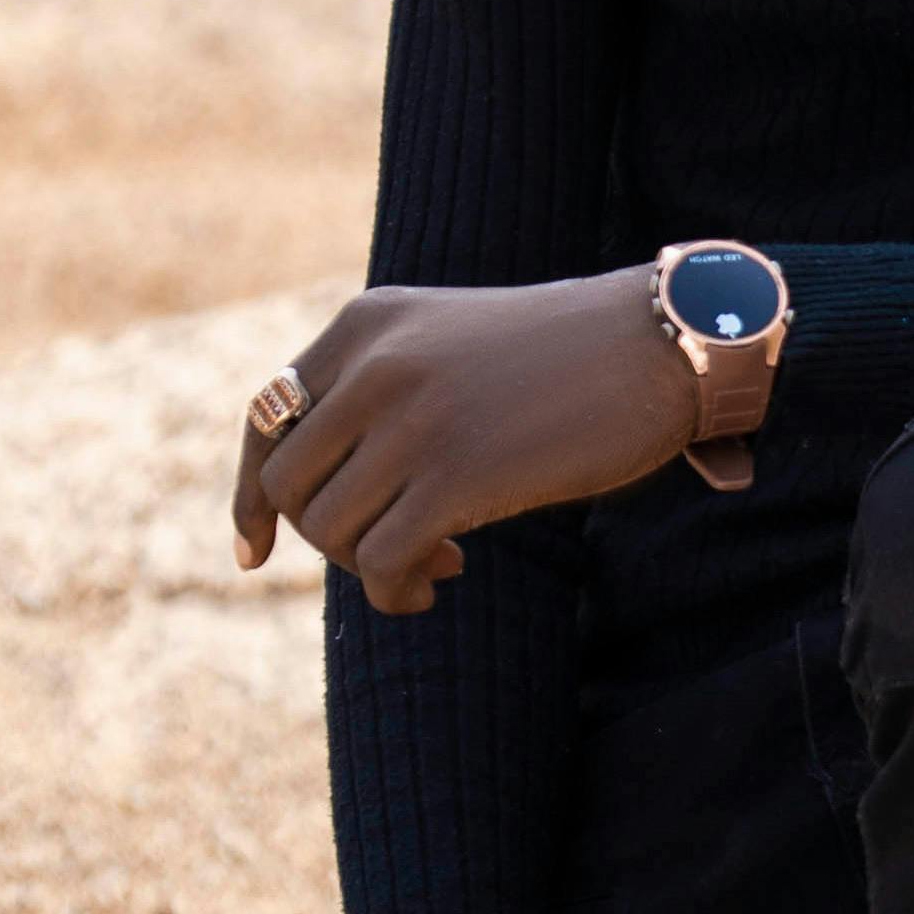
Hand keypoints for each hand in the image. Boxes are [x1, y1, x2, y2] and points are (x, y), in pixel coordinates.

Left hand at [232, 270, 703, 610]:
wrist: (661, 341)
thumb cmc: (570, 354)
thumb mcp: (453, 344)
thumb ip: (384, 392)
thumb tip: (321, 497)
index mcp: (367, 323)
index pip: (266, 418)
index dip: (252, 494)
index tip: (256, 550)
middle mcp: (375, 365)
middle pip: (289, 485)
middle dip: (325, 538)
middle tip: (389, 552)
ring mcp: (412, 419)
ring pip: (329, 530)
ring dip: (369, 568)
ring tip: (433, 564)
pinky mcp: (456, 475)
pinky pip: (382, 561)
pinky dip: (398, 590)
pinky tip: (443, 579)